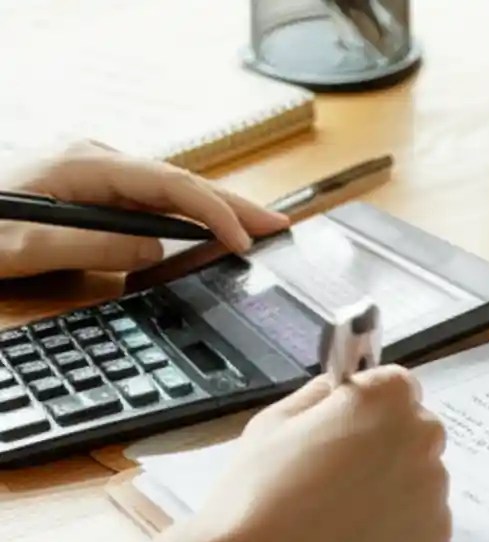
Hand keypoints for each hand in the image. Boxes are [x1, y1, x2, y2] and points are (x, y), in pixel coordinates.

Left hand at [0, 140, 289, 277]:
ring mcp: (99, 176)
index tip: (245, 240)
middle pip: (183, 184)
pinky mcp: (96, 193)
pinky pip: (154, 204)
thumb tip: (155, 251)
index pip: (171, 184)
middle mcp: (99, 162)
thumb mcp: (27, 249)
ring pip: (172, 194)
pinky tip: (209, 233)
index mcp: (88, 165)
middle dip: (235, 206)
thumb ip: (95, 247)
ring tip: (258, 231)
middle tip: (280, 226)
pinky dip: (189, 218)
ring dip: (216, 212)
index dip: (214, 212)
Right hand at [179, 366, 451, 541]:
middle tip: (335, 477)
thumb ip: (319, 395)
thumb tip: (339, 389)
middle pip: (414, 433)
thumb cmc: (257, 495)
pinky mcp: (436, 541)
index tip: (343, 429)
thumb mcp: (275, 421)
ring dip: (392, 491)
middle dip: (384, 447)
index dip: (367, 408)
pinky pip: (422, 525)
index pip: (397, 387)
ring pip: (420, 481)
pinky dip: (397, 532)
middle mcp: (424, 440)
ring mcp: (434, 493)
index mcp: (389, 399)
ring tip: (339, 517)